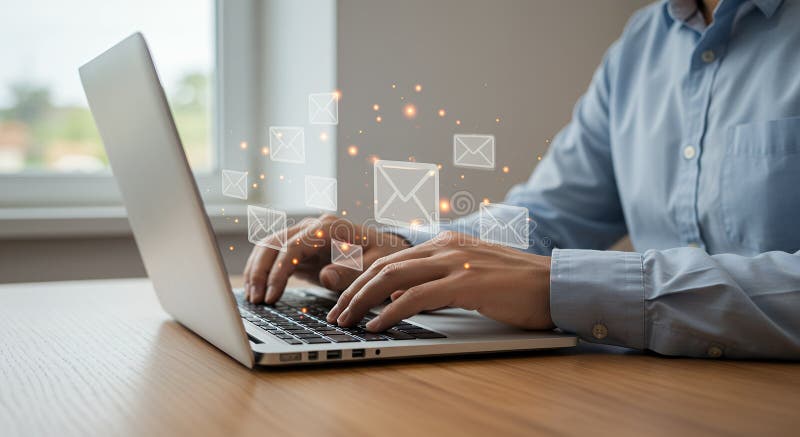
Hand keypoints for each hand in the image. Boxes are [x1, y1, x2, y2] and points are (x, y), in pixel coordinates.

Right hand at [243, 214, 409, 303]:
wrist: (387, 249)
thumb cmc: (383, 255)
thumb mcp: (376, 265)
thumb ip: (351, 271)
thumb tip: (326, 277)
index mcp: (328, 227)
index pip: (293, 245)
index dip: (279, 270)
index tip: (272, 294)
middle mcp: (311, 227)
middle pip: (273, 243)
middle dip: (260, 271)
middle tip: (256, 300)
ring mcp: (304, 236)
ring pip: (268, 247)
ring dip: (257, 271)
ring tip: (253, 299)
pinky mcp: (300, 250)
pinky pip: (274, 257)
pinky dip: (263, 272)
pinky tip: (258, 292)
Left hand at [326, 231, 554, 331]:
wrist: (556, 283)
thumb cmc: (517, 285)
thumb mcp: (470, 278)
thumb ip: (436, 283)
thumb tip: (400, 299)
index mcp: (445, 243)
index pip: (391, 259)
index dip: (362, 279)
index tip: (345, 299)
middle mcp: (445, 247)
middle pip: (384, 266)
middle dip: (353, 290)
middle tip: (336, 313)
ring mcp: (455, 262)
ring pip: (393, 278)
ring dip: (363, 301)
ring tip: (347, 320)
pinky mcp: (466, 283)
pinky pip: (417, 297)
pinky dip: (391, 312)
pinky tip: (378, 325)